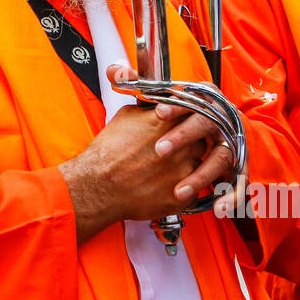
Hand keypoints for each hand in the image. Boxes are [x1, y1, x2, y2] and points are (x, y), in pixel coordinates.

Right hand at [58, 65, 231, 244]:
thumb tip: (157, 101)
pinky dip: (182, 191)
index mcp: (172, 122)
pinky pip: (193, 193)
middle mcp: (184, 147)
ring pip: (200, 168)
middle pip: (201, 142)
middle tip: (175, 152)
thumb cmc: (108, 151)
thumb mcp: (127, 115)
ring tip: (167, 171)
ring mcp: (186, 173)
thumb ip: (150, 107)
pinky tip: (164, 187)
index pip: (197, 115)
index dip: (191, 122)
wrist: (98, 185)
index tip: (187, 125)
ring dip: (188, 169)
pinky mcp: (182, 197)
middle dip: (190, 147)